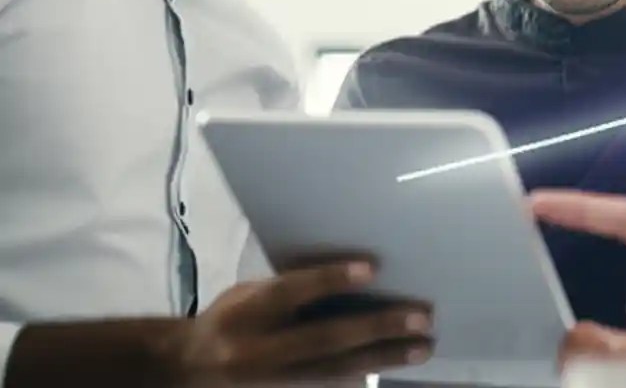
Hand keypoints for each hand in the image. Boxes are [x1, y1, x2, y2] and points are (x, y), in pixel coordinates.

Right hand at [169, 261, 433, 386]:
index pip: (290, 293)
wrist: (186, 372)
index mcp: (245, 313)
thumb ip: (288, 288)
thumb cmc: (228, 320)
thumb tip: (346, 273)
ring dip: (384, 359)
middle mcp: (258, 351)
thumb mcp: (247, 294)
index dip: (329, 280)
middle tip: (421, 318)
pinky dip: (361, 378)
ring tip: (421, 348)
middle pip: (325, 339)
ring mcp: (271, 382)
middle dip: (377, 328)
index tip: (373, 266)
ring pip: (335, 372)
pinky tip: (393, 367)